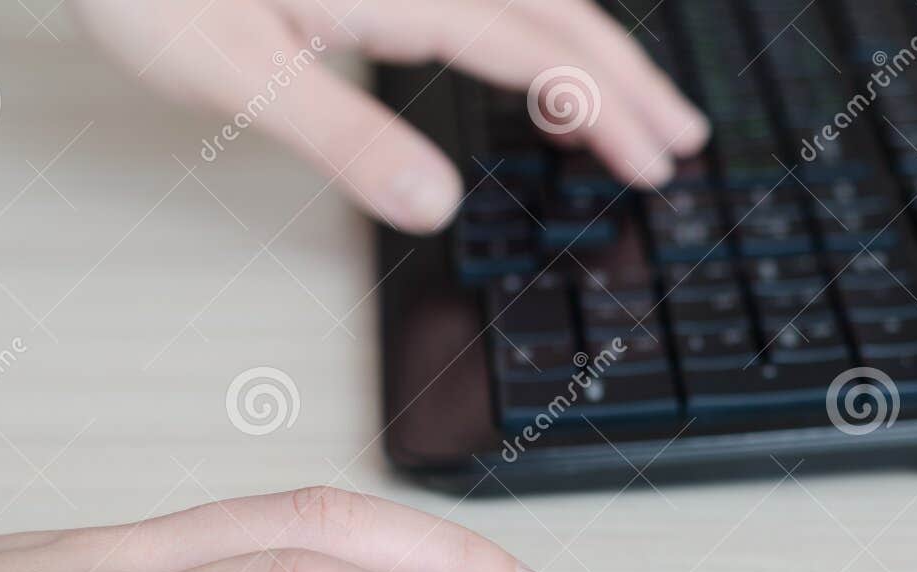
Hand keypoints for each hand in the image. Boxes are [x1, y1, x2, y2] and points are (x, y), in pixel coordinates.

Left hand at [71, 0, 708, 231]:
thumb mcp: (230, 71)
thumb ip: (342, 134)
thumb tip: (433, 206)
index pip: (536, 55)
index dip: (605, 113)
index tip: (655, 165)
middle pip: (559, 13)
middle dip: (630, 78)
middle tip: (686, 135)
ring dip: (595, 49)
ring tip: (640, 100)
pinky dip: (539, 25)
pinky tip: (543, 48)